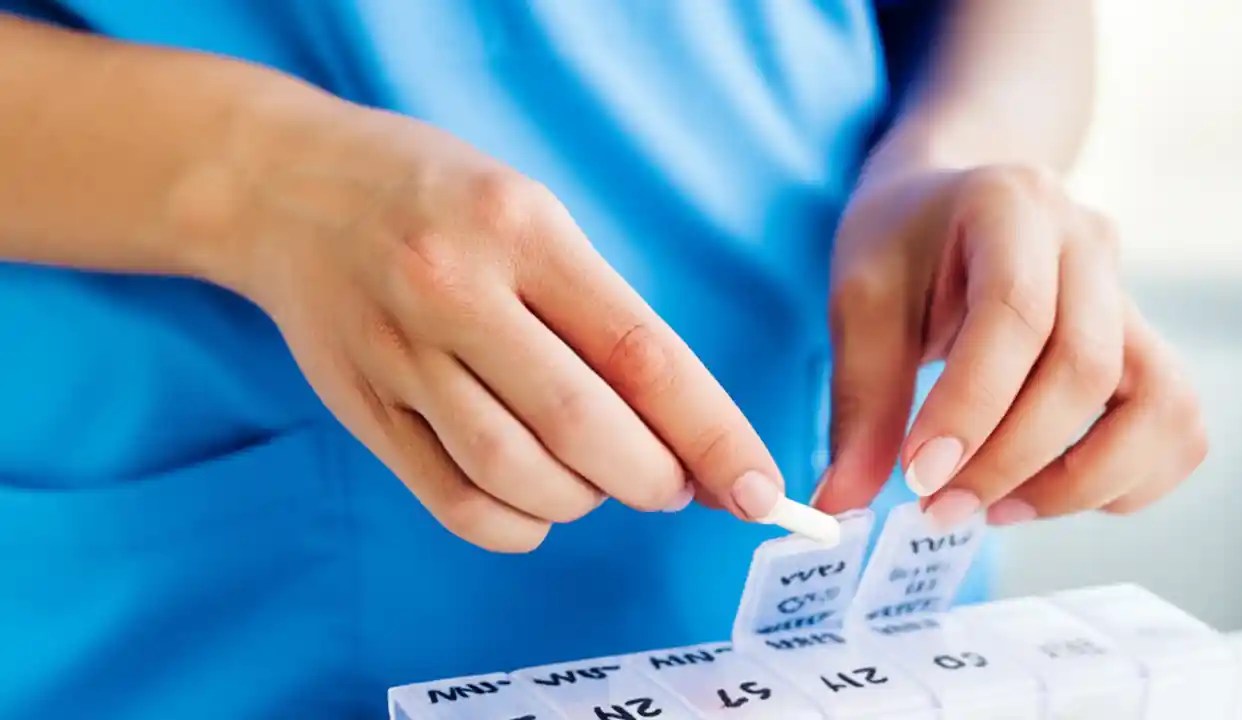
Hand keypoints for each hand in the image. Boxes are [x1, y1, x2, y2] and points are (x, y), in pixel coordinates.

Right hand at [197, 99, 781, 550]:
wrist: (284, 188)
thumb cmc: (433, 197)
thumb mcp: (530, 212)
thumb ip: (600, 313)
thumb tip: (684, 427)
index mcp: (521, 230)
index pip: (641, 353)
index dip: (712, 434)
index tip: (760, 489)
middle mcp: (456, 293)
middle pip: (582, 428)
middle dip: (654, 479)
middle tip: (675, 484)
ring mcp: (400, 357)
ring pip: (517, 477)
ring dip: (585, 501)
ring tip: (598, 478)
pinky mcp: (362, 412)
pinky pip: (455, 503)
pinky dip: (517, 526)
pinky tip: (535, 501)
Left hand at [816, 162, 1206, 526]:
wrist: (949, 204)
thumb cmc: (902, 246)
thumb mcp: (859, 302)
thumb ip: (858, 402)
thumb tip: (841, 505)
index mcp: (1011, 206)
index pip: (1015, 313)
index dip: (971, 407)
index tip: (920, 476)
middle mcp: (1088, 243)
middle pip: (1088, 367)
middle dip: (1012, 458)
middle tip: (940, 507)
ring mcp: (1131, 295)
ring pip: (1160, 405)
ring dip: (1081, 481)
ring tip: (995, 507)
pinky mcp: (1147, 345)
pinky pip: (1175, 428)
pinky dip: (1123, 481)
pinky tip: (1041, 492)